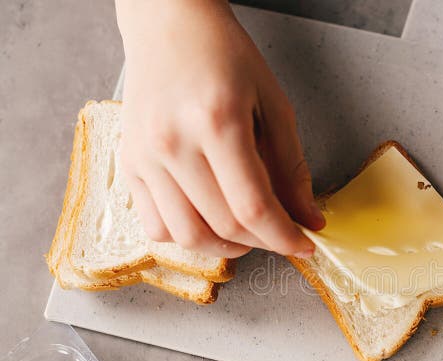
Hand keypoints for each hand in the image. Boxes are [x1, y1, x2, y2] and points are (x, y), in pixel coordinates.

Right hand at [115, 0, 323, 258]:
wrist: (169, 26)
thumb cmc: (225, 56)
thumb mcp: (274, 104)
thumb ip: (292, 167)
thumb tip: (309, 218)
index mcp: (217, 122)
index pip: (254, 207)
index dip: (285, 237)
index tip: (304, 244)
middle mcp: (173, 143)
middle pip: (224, 226)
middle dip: (264, 242)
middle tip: (282, 233)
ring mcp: (144, 157)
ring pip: (188, 235)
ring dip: (227, 248)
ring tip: (249, 233)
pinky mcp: (129, 164)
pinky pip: (156, 225)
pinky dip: (188, 236)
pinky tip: (210, 220)